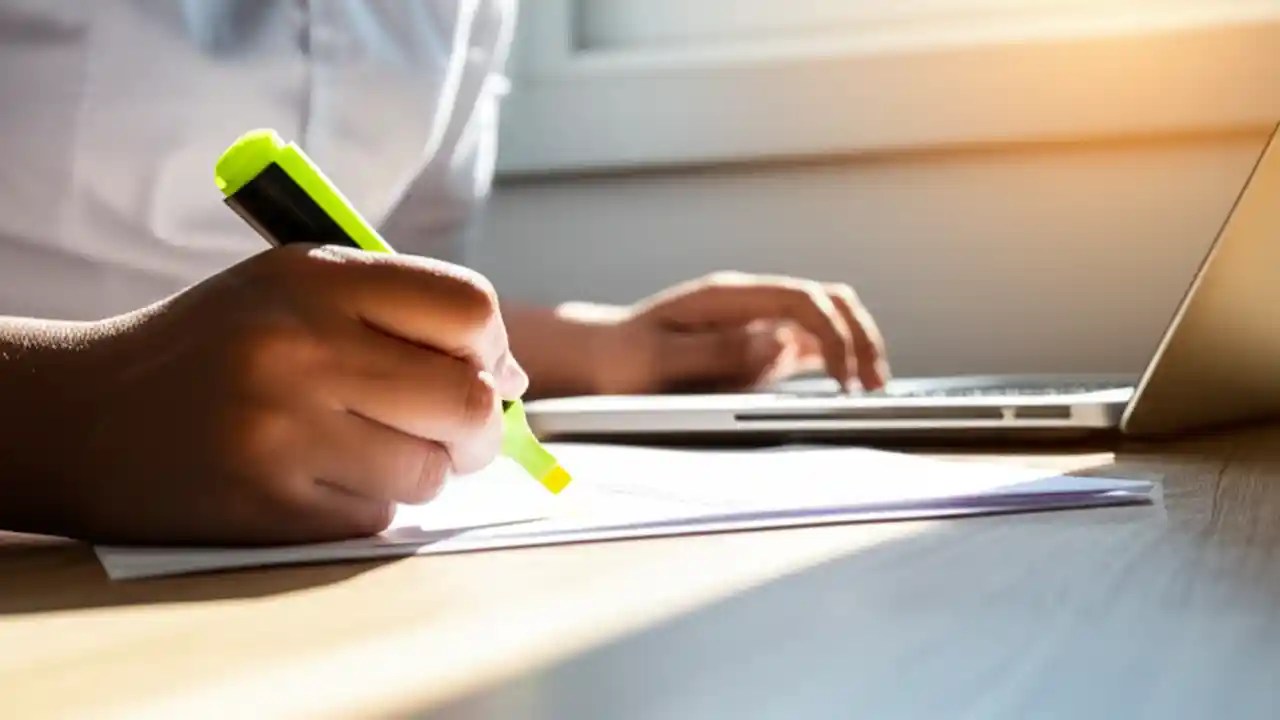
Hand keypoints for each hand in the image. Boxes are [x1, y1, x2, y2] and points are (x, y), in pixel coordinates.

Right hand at [0, 245, 525, 543]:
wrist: (86, 415)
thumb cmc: (215, 348)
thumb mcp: (295, 289)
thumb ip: (402, 313)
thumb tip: (514, 378)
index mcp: (316, 279)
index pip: (469, 309)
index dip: (492, 347)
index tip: (484, 368)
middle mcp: (303, 350)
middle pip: (471, 400)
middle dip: (482, 428)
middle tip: (458, 433)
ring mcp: (286, 433)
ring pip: (432, 471)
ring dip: (421, 470)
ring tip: (366, 449)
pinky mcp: (271, 508)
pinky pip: (380, 517)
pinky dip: (370, 504)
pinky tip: (319, 479)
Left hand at [559, 272, 887, 394]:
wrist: (599, 357)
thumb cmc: (621, 361)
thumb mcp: (657, 361)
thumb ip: (717, 352)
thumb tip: (778, 343)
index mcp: (727, 298)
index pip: (801, 299)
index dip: (834, 334)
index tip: (844, 379)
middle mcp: (749, 305)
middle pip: (827, 300)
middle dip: (859, 337)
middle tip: (874, 386)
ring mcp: (756, 324)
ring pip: (827, 319)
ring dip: (854, 347)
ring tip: (871, 390)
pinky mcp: (757, 348)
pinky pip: (809, 345)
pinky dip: (836, 363)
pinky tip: (846, 391)